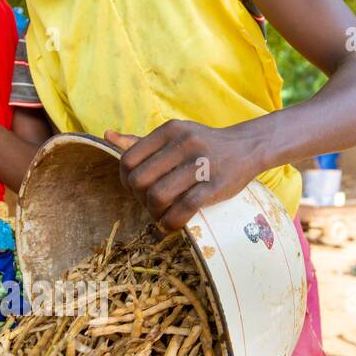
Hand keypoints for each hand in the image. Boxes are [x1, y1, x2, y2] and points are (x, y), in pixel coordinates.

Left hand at [104, 120, 263, 230]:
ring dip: (155, 213)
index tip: (138, 189)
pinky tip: (172, 225)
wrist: (248, 147)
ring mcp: (201, 164)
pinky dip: (172, 222)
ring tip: (162, 214)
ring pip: (158, 196)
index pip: (129, 160)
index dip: (126, 180)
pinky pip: (184, 209)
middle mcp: (184, 143)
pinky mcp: (215, 185)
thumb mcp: (174, 136)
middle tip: (151, 204)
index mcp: (169, 130)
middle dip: (140, 199)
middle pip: (140, 181)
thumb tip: (107, 136)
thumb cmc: (204, 145)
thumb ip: (141, 141)